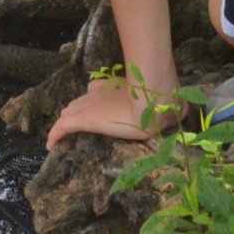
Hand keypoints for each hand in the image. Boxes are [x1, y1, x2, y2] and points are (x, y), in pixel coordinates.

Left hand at [47, 75, 180, 146]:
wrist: (154, 102)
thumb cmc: (162, 102)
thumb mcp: (166, 102)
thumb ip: (169, 104)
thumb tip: (182, 107)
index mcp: (115, 88)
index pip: (97, 90)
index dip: (95, 99)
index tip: (97, 108)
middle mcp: (99, 94)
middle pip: (80, 101)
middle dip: (78, 110)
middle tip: (80, 123)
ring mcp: (90, 105)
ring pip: (69, 112)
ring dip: (68, 122)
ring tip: (66, 135)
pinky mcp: (83, 119)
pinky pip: (62, 127)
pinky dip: (55, 135)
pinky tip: (50, 146)